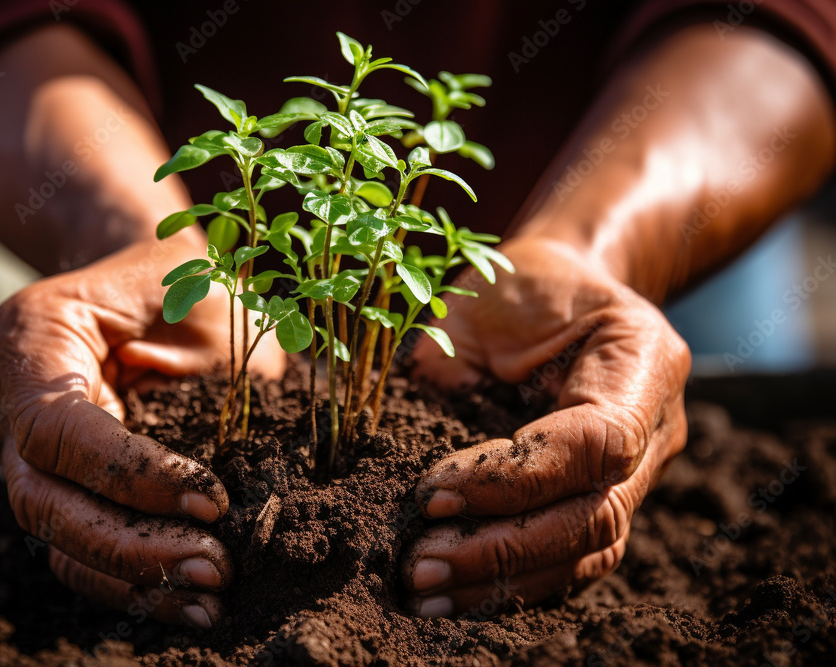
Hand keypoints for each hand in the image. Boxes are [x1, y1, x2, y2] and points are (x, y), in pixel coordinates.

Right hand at [0, 239, 283, 627]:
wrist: (144, 278)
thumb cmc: (178, 277)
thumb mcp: (199, 291)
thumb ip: (212, 365)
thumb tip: (260, 468)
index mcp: (31, 341)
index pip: (63, 432)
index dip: (133, 476)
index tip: (212, 502)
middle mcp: (14, 404)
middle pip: (46, 503)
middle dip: (133, 547)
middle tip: (215, 567)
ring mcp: (28, 451)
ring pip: (58, 540)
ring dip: (134, 579)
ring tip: (211, 598)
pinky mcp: (61, 484)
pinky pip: (80, 547)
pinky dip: (131, 580)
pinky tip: (188, 599)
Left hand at [402, 236, 689, 616]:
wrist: (563, 290)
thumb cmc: (524, 287)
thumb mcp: (491, 296)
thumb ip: (458, 364)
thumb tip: (388, 446)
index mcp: (641, 363)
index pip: (594, 444)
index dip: (512, 479)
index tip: (431, 492)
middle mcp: (653, 430)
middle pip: (596, 518)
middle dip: (501, 548)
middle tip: (419, 563)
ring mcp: (639, 473)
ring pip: (589, 554)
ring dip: (503, 581)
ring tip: (426, 590)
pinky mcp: (604, 500)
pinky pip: (572, 559)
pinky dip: (513, 583)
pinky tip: (455, 597)